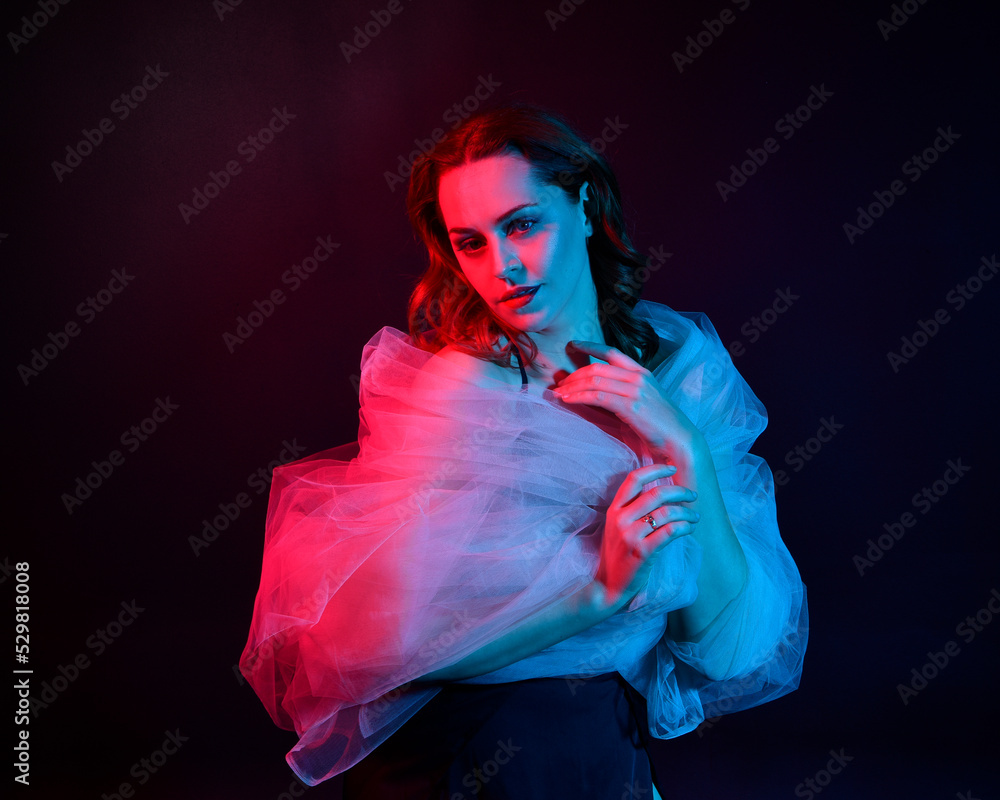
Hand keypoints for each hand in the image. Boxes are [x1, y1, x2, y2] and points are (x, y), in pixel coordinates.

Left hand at [553, 340, 702, 460]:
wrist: (680, 441)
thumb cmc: (661, 426)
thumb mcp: (644, 401)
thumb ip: (625, 393)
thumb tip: (599, 392)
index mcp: (643, 373)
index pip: (613, 352)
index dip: (591, 346)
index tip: (573, 344)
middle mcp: (639, 378)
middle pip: (597, 368)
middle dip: (574, 375)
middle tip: (559, 384)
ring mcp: (636, 391)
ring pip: (594, 381)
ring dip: (572, 387)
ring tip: (558, 393)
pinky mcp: (631, 406)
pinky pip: (597, 397)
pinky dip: (579, 397)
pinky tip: (568, 400)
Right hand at [597, 463, 698, 606]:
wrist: (608, 585)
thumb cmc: (618, 555)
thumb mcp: (617, 527)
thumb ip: (632, 509)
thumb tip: (661, 491)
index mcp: (614, 510)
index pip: (634, 479)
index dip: (655, 470)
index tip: (673, 469)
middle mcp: (620, 520)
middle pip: (656, 494)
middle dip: (680, 491)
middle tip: (692, 496)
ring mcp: (631, 536)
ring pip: (667, 513)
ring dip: (687, 512)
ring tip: (695, 517)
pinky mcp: (643, 552)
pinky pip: (670, 532)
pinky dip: (684, 527)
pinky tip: (689, 529)